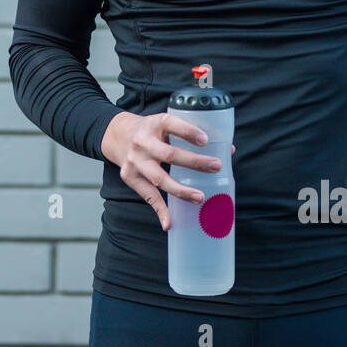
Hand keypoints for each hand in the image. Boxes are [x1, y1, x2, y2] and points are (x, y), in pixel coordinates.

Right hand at [101, 111, 235, 231]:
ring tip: (200, 197)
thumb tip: (228, 150)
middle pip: (169, 154)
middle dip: (194, 162)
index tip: (205, 140)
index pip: (171, 124)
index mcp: (155, 124)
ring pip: (159, 178)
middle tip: (216, 167)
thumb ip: (191, 135)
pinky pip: (148, 196)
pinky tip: (169, 223)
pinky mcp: (130, 176)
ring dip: (181, 190)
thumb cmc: (153, 132)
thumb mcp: (166, 125)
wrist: (119, 136)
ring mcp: (135, 160)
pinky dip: (160, 210)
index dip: (188, 131)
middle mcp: (143, 142)